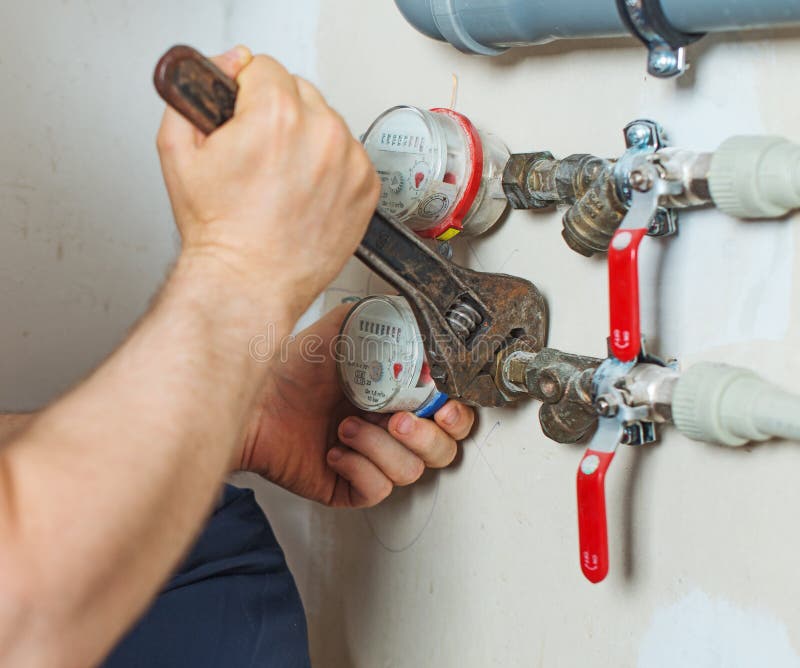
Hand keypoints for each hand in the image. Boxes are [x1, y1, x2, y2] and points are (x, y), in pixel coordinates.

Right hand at [157, 47, 379, 320]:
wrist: (249, 283)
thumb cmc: (220, 230)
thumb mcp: (178, 151)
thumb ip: (197, 92)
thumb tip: (229, 64)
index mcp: (277, 115)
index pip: (264, 68)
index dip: (244, 95)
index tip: (242, 121)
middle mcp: (322, 133)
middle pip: (299, 92)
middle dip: (277, 115)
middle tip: (260, 157)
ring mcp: (350, 162)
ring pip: (326, 123)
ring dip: (307, 140)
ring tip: (283, 179)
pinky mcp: (366, 187)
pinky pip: (348, 156)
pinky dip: (330, 168)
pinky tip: (305, 193)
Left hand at [239, 305, 474, 507]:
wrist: (255, 401)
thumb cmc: (290, 369)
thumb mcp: (342, 329)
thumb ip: (382, 317)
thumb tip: (416, 311)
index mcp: (396, 396)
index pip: (448, 414)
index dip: (455, 414)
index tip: (443, 405)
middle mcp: (387, 429)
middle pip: (442, 450)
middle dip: (427, 437)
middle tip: (398, 420)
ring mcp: (370, 459)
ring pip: (411, 471)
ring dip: (382, 448)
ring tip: (348, 427)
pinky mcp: (349, 485)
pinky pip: (378, 489)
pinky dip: (360, 468)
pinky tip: (336, 450)